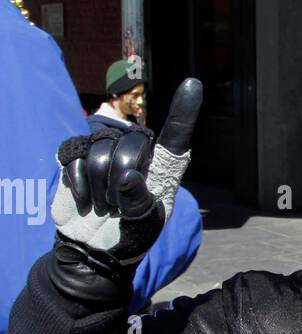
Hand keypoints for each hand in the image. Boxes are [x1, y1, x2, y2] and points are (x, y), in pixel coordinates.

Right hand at [52, 78, 201, 265]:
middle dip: (120, 178)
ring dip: (100, 184)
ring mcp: (105, 149)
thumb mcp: (144, 226)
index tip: (193, 84)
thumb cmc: (129, 235)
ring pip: (101, 148)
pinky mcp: (77, 154)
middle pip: (130, 143)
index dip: (183, 112)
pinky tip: (86, 199)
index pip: (175, 137)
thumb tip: (129, 176)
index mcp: (162, 167)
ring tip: (104, 205)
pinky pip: (75, 155)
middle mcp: (136, 151)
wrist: (94, 249)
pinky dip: (79, 183)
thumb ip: (141, 203)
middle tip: (117, 206)